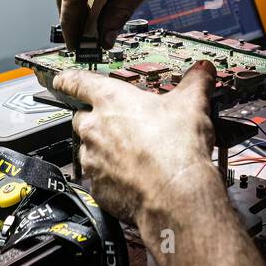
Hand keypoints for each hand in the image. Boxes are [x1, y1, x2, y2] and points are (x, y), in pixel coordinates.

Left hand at [52, 61, 218, 224]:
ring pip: (90, 149)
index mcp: (111, 100)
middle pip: (82, 117)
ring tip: (135, 154)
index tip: (62, 80)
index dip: (68, 80)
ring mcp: (92, 159)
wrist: (175, 194)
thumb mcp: (192, 105)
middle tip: (124, 125)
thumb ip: (194, 83)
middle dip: (97, 120)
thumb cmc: (177, 148)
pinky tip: (134, 177)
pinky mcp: (97, 187)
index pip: (77, 82)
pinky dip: (112, 176)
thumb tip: (203, 71)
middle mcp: (94, 128)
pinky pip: (99, 177)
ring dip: (105, 149)